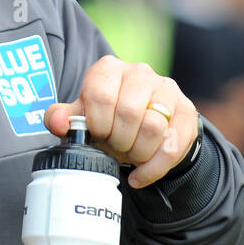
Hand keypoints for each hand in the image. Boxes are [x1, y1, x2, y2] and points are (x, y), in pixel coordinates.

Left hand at [43, 55, 197, 188]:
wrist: (139, 128)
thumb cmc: (105, 121)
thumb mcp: (81, 118)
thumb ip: (63, 118)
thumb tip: (58, 122)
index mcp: (109, 69)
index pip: (100, 95)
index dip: (97, 123)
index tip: (97, 134)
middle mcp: (140, 73)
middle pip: (129, 111)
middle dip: (118, 140)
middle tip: (115, 147)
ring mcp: (166, 90)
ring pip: (153, 127)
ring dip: (137, 152)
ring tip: (129, 155)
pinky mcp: (186, 111)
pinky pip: (173, 145)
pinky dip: (154, 168)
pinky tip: (141, 174)